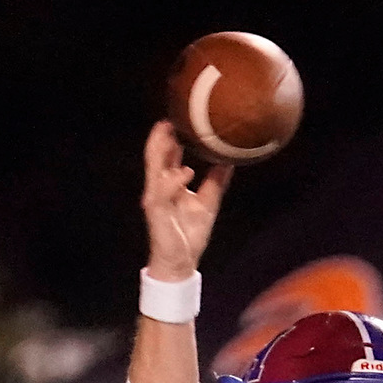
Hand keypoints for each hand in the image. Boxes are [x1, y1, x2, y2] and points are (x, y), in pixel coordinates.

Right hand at [141, 121, 231, 281]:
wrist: (181, 264)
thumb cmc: (189, 235)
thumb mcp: (208, 203)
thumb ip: (216, 181)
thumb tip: (229, 160)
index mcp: (169, 186)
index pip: (167, 156)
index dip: (170, 138)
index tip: (179, 118)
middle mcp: (159, 189)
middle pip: (156, 157)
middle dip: (160, 138)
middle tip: (170, 118)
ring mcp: (156, 200)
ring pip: (154, 170)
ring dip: (160, 151)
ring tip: (169, 133)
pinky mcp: (156, 213)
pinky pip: (162, 193)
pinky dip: (173, 181)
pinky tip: (185, 172)